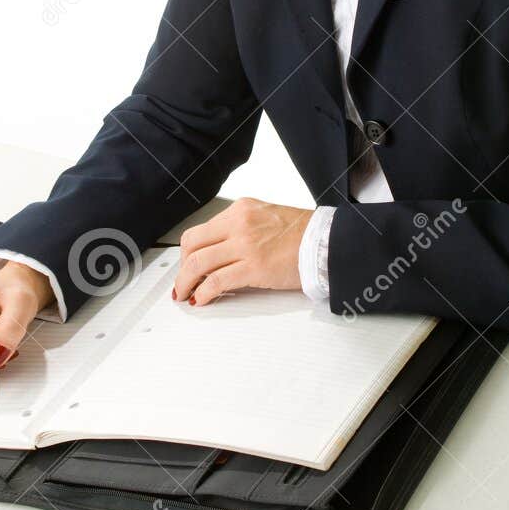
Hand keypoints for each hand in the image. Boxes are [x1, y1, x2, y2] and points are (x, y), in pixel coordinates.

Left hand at [172, 197, 313, 306]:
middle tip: (183, 282)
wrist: (327, 241)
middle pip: (191, 245)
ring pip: (197, 263)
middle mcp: (239, 223)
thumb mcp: (266, 218)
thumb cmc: (304, 233)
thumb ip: (241, 229)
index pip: (201, 230)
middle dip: (181, 267)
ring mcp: (245, 245)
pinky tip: (202, 300)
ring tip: (185, 294)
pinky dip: (203, 293)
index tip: (187, 265)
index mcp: (241, 209)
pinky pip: (216, 281)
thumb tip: (221, 252)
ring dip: (186, 283)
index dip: (188, 252)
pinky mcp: (253, 267)